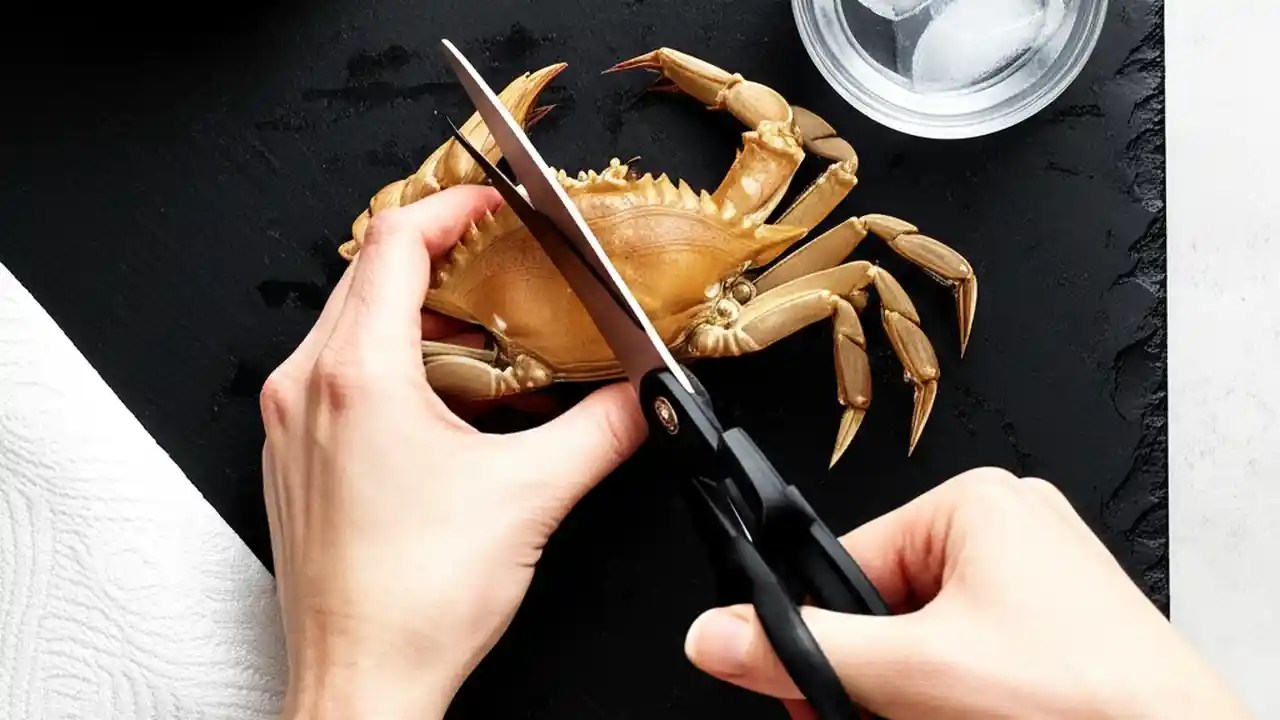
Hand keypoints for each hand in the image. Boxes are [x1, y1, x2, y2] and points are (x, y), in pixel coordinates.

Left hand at [260, 186, 647, 718]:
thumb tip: (642, 402)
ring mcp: (291, 427)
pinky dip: (388, 363)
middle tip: (494, 261)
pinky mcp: (295, 460)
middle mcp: (306, 390)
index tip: (488, 203)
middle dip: (437, 257)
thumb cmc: (414, 604)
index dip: (449, 206)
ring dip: (415, 316)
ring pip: (348, 327)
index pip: (394, 242)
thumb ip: (602, 432)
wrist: (360, 684)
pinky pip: (335, 377)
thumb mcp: (530, 497)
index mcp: (356, 376)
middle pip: (366, 276)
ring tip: (478, 335)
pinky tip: (439, 402)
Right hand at [684, 468, 1248, 718]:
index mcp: (974, 503)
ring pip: (924, 637)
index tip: (802, 689)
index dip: (821, 635)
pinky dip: (946, 695)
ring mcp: (1036, 581)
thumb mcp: (916, 677)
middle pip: (884, 604)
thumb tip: (720, 634)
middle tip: (861, 718)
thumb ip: (807, 652)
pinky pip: (967, 653)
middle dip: (867, 673)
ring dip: (905, 690)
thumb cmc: (1089, 704)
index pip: (849, 560)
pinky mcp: (1053, 629)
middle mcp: (1008, 528)